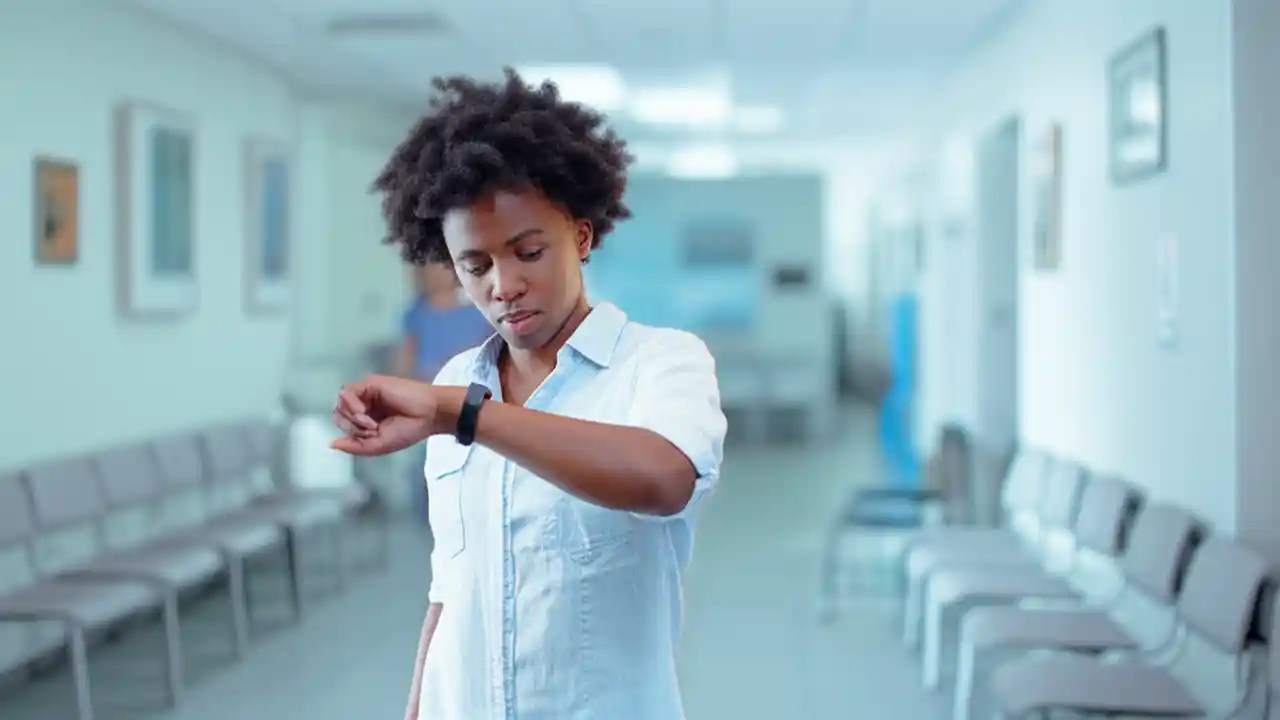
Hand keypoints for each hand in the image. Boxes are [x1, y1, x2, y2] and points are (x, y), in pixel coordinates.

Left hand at [330, 374, 460, 455]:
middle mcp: (364, 404)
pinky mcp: (369, 383)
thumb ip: (354, 446)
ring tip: (370, 423)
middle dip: (350, 426)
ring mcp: (366, 393)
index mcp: (366, 419)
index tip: (370, 436)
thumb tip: (331, 444)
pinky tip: (363, 412)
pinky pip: (347, 392)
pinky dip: (351, 405)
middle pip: (338, 414)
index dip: (351, 433)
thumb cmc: (408, 430)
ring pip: (340, 404)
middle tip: (371, 430)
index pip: (343, 424)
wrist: (428, 415)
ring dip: (352, 418)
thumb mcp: (378, 446)